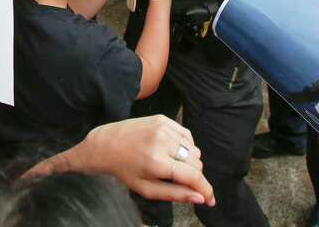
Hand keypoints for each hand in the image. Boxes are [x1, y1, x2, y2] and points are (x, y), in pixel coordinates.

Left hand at [69, 116, 213, 205]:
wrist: (107, 143)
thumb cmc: (125, 169)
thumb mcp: (146, 189)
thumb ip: (175, 194)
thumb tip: (200, 198)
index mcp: (157, 162)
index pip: (193, 176)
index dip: (206, 189)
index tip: (211, 200)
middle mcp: (162, 142)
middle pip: (197, 163)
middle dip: (194, 175)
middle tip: (180, 180)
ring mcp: (163, 127)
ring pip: (194, 149)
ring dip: (189, 161)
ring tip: (171, 164)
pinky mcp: (163, 119)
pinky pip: (187, 136)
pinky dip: (185, 146)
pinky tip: (171, 151)